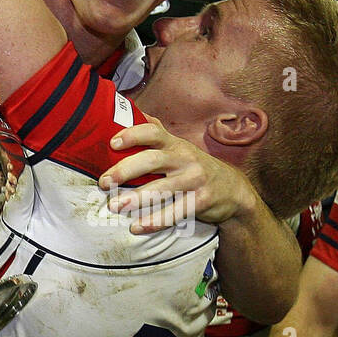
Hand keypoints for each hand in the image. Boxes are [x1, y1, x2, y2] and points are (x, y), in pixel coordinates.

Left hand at [99, 118, 252, 232]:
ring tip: (115, 206)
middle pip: (152, 160)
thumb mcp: (179, 146)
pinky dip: (154, 221)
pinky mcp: (201, 201)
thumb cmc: (194, 167)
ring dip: (136, 198)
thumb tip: (128, 109)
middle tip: (104, 182)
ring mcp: (194, 180)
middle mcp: (184, 158)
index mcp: (175, 143)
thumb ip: (156, 132)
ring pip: (162, 189)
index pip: (153, 132)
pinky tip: (136, 227)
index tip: (112, 143)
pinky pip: (174, 213)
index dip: (132, 135)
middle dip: (125, 170)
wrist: (233, 190)